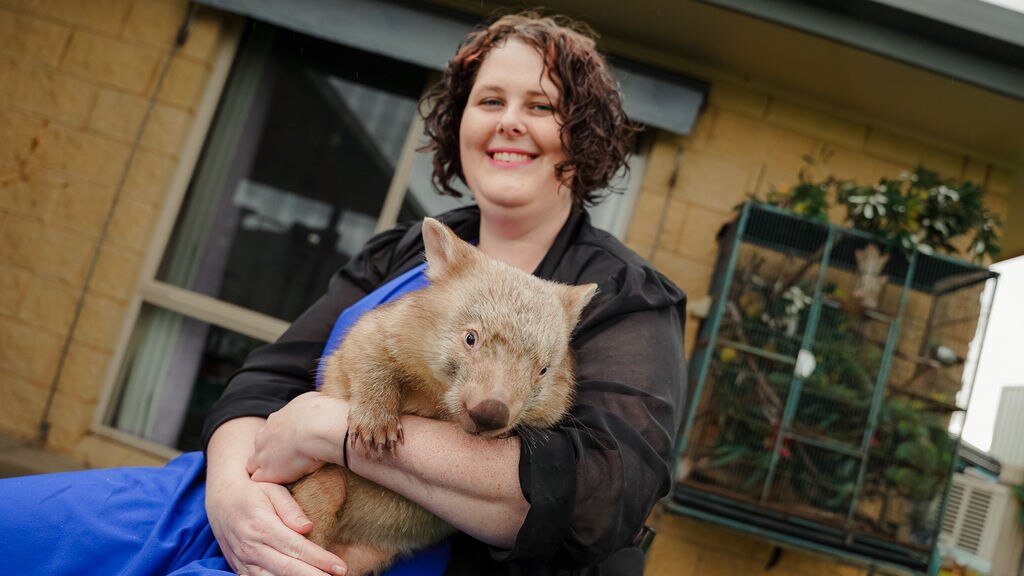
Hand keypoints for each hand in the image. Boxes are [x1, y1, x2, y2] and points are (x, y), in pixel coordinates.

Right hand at [206, 417, 347, 575]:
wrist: (221, 501)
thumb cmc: (253, 492)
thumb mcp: (272, 490)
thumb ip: (290, 509)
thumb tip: (308, 527)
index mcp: (261, 526)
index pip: (296, 548)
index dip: (320, 560)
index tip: (340, 566)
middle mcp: (251, 547)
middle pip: (287, 569)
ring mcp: (243, 561)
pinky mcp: (240, 568)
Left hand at [248, 391, 349, 483]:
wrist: (319, 428)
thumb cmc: (320, 413)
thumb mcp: (311, 400)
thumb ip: (305, 407)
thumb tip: (313, 406)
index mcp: (275, 420)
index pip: (270, 432)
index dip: (279, 439)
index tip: (291, 444)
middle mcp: (264, 436)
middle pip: (259, 447)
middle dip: (268, 453)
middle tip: (287, 459)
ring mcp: (262, 455)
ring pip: (253, 465)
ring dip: (265, 469)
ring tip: (283, 475)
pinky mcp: (267, 472)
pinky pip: (258, 479)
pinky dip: (268, 482)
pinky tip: (281, 482)